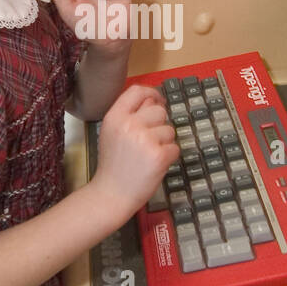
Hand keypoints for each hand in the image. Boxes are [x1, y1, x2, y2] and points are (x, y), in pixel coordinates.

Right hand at [90, 83, 179, 221]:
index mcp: (115, 117)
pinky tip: (154, 165)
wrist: (111, 194)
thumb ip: (129, 115)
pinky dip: (169, 157)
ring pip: (169, 130)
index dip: (152, 94)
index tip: (158, 102)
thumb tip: (154, 100)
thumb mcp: (112, 132)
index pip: (138, 91)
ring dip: (164, 143)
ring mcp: (145, 140)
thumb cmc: (114, 164)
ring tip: (147, 156)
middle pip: (159, 110)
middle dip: (159, 125)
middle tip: (148, 141)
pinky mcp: (159, 156)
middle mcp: (129, 124)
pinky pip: (175, 148)